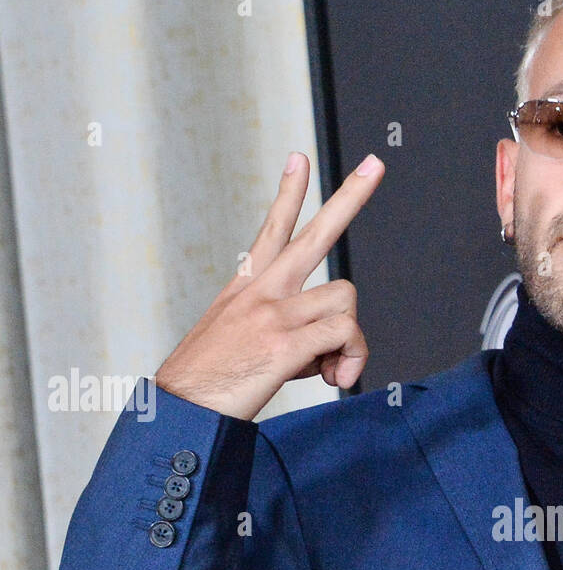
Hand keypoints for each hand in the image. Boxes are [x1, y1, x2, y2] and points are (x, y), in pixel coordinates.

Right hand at [155, 151, 384, 420]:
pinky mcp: (284, 343)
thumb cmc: (210, 386)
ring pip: (345, 299)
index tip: (300, 157)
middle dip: (351, 197)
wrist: (181, 412)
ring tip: (332, 369)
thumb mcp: (242, 346)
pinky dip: (351, 360)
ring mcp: (274, 314)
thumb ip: (288, 336)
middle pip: (316, 233)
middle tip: (375, 163)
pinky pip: (345, 334)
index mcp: (247, 288)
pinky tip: (335, 379)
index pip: (271, 230)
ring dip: (350, 339)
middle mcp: (262, 292)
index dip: (289, 193)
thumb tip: (328, 352)